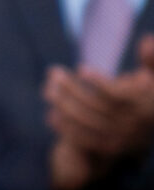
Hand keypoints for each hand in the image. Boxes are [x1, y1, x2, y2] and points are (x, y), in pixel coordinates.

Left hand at [44, 38, 153, 189]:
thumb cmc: (148, 92)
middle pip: (97, 107)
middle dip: (72, 89)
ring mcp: (121, 137)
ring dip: (63, 107)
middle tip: (53, 71)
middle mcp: (133, 123)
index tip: (81, 68)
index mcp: (144, 104)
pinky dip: (66, 129)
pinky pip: (85, 140)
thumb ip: (153, 58)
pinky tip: (50, 116)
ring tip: (46, 90)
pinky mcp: (109, 147)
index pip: (119, 95)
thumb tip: (146, 41)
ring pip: (87, 123)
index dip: (99, 82)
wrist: (148, 129)